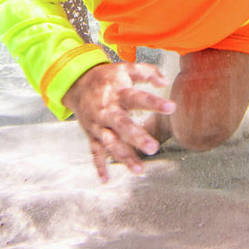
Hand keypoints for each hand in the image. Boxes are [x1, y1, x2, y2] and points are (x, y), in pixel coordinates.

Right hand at [62, 62, 175, 182]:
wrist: (76, 83)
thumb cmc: (107, 77)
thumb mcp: (125, 68)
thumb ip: (147, 72)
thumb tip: (165, 81)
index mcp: (118, 93)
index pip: (138, 98)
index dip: (154, 102)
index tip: (172, 107)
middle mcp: (107, 110)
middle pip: (122, 125)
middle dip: (137, 137)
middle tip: (153, 148)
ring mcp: (98, 124)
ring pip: (110, 143)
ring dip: (123, 157)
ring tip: (139, 170)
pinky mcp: (91, 134)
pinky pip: (94, 152)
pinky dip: (99, 166)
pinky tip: (106, 180)